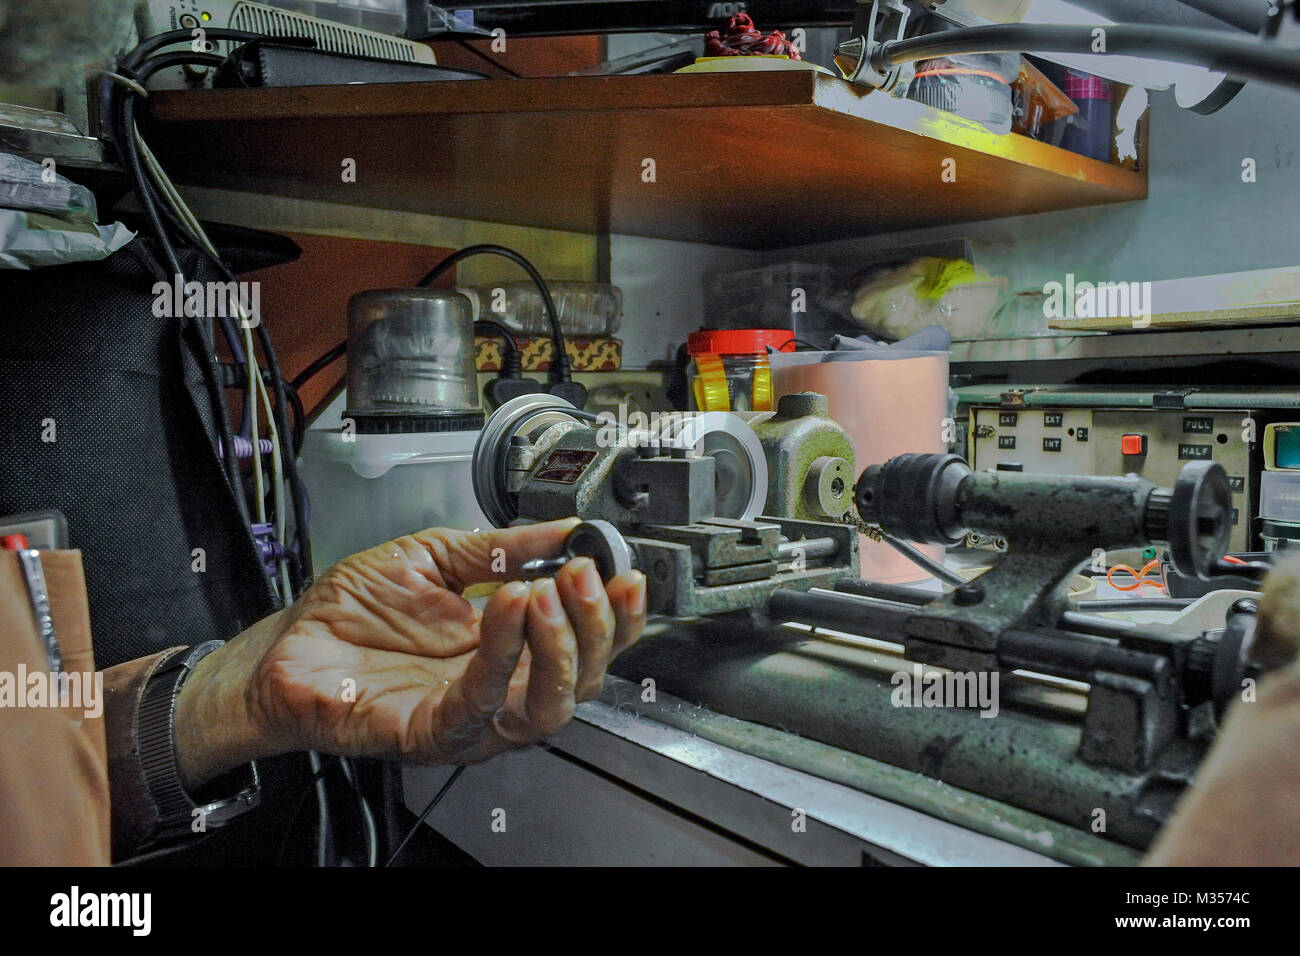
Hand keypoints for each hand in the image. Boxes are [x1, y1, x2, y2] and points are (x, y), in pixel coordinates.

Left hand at [174, 520, 646, 788]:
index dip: (619, 617)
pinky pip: (482, 702)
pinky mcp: (430, 732)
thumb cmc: (353, 613)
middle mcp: (500, 690)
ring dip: (561, 644)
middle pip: (585, 680)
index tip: (624, 571)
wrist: (285, 644)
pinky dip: (503, 653)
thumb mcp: (438, 556)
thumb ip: (503, 546)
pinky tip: (507, 606)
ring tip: (548, 589)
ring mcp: (469, 716)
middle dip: (597, 624)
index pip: (587, 646)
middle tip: (586, 573)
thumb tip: (565, 528)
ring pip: (548, 705)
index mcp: (511, 651)